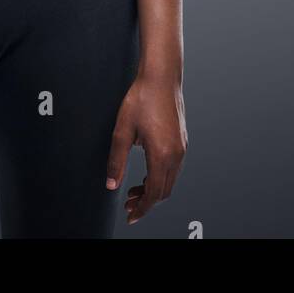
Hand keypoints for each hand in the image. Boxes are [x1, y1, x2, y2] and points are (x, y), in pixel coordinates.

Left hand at [105, 72, 186, 225]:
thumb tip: (111, 184)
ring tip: (134, 190)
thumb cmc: (142, 98)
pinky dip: (160, 177)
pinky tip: (146, 173)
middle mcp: (176, 154)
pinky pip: (173, 168)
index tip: (131, 216)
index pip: (153, 193)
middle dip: (146, 202)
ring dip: (153, 189)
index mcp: (162, 154)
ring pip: (170, 180)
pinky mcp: (182, 140)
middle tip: (128, 204)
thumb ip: (116, 161)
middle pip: (163, 191)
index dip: (142, 208)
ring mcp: (182, 147)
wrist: (161, 76)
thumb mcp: (122, 131)